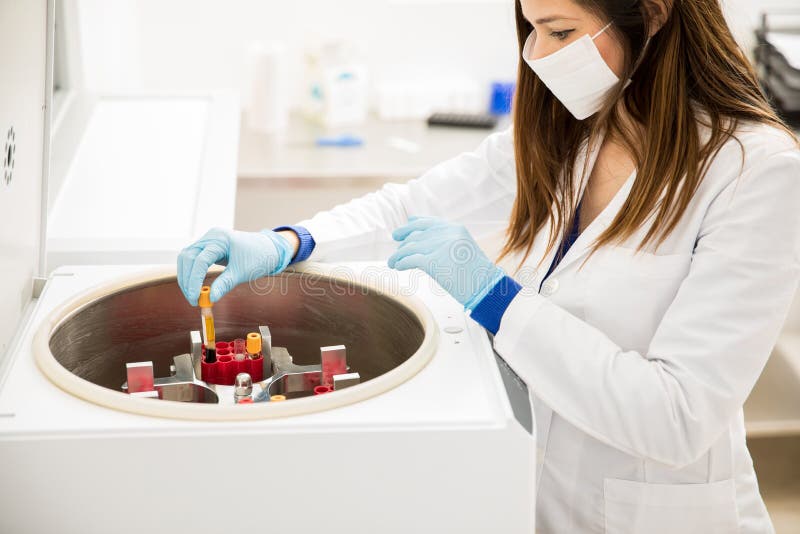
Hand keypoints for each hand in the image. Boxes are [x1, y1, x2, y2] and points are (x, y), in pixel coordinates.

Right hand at [177, 227, 293, 304]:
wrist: (267, 249)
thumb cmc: (258, 258)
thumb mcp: (242, 273)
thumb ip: (225, 284)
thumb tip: (210, 299)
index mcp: (221, 239)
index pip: (200, 260)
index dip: (194, 281)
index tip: (195, 298)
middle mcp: (211, 236)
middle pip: (188, 257)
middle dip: (187, 280)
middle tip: (193, 300)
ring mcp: (208, 240)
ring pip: (186, 258)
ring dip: (186, 276)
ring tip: (193, 295)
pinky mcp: (207, 246)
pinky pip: (192, 259)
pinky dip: (191, 272)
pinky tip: (195, 286)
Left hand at [388, 216, 504, 308]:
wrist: (486, 288)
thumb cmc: (478, 275)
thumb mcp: (464, 251)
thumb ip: (448, 244)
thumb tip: (425, 247)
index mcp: (456, 229)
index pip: (430, 222)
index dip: (415, 224)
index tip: (407, 224)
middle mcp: (447, 234)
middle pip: (417, 235)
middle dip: (404, 240)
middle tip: (395, 245)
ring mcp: (440, 246)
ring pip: (411, 247)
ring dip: (399, 255)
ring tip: (393, 262)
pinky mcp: (433, 261)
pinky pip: (410, 260)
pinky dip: (401, 263)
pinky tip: (398, 267)